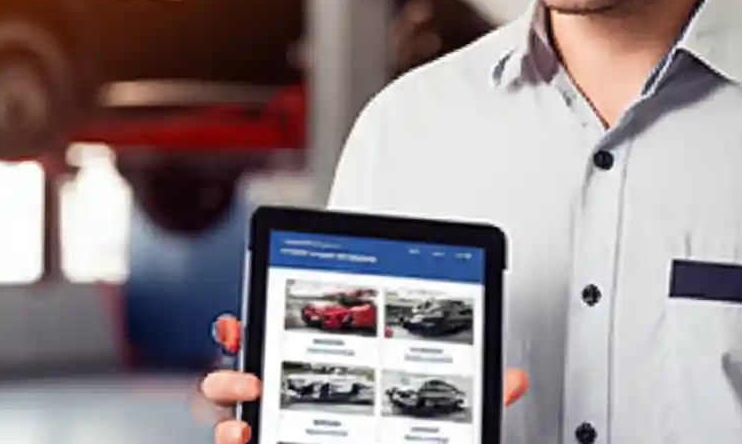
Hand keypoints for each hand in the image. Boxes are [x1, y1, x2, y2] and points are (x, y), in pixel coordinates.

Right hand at [201, 315, 529, 442]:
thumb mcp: (439, 433)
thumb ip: (474, 407)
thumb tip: (512, 379)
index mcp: (336, 393)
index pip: (300, 348)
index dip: (276, 324)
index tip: (261, 309)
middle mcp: (301, 412)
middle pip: (257, 368)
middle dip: (241, 344)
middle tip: (245, 338)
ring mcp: (281, 436)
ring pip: (236, 405)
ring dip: (230, 387)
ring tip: (247, 388)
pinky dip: (229, 435)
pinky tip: (241, 432)